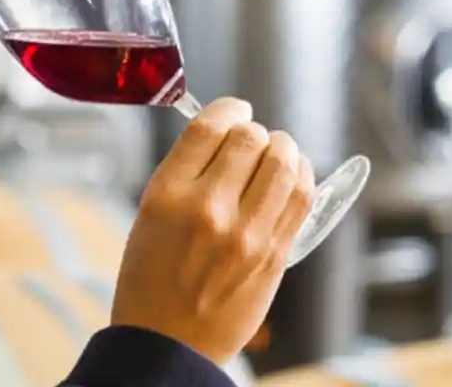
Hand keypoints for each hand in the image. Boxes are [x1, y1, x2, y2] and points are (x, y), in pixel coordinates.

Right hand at [110, 97, 315, 364]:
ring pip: (284, 161)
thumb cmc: (150, 280)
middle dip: (254, 130)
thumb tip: (224, 139)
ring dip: (283, 147)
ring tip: (276, 151)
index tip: (234, 110)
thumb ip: (185, 174)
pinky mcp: (274, 254)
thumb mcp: (149, 215)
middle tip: (250, 140)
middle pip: (250, 138)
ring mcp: (246, 234)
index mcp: (167, 195)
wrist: (166, 343)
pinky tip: (293, 172)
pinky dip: (302, 174)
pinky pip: (302, 196)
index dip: (229, 108)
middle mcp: (208, 209)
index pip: (209, 126)